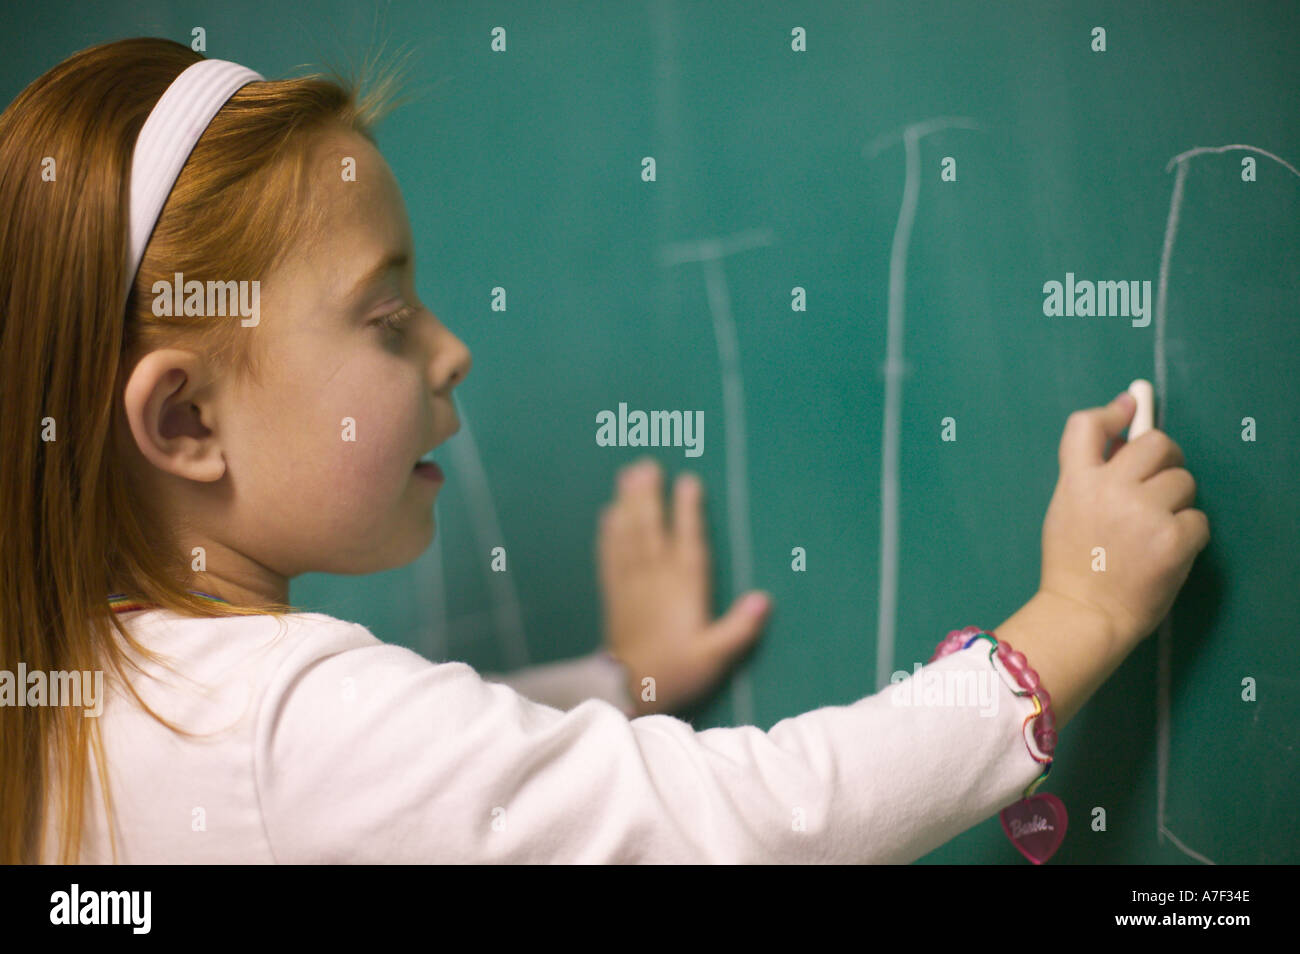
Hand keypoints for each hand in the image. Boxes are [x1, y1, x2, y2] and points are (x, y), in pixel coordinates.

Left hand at [597, 457, 771, 715]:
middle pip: (651, 526)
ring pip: (629, 533)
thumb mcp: (716, 656)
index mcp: (684, 587)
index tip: (689, 479)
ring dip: (628, 502)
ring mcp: (631, 582)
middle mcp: (656, 576)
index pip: (687, 539)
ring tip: (628, 474)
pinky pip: (610, 554)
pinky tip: (609, 512)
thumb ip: (740, 628)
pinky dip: (609, 531)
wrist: (629, 689)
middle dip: (649, 493)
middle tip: (647, 463)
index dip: (688, 509)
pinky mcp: (614, 592)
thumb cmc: (678, 670)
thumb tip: (764, 598)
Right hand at [1038, 391, 1210, 652]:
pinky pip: (1198, 519)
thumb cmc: (1073, 566)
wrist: (1085, 614)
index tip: (1127, 408)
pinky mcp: (1174, 538)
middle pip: (1156, 443)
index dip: (1112, 412)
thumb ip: (1091, 476)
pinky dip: (1188, 534)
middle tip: (1160, 479)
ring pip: (1184, 482)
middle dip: (1166, 457)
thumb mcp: (1066, 510)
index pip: (1087, 425)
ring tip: (1156, 528)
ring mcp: (1144, 512)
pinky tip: (1166, 551)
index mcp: (1076, 481)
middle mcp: (1111, 488)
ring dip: (1177, 501)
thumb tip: (1126, 443)